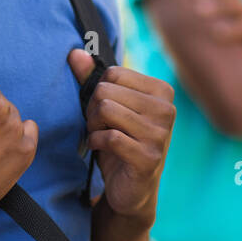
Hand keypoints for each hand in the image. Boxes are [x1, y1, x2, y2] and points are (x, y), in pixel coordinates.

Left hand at [67, 49, 174, 221]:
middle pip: (106, 91)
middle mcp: (167, 110)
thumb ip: (92, 78)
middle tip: (99, 127)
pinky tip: (100, 149)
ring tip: (100, 137)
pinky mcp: (149, 158)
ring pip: (106, 110)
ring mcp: (160, 134)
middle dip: (93, 110)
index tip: (103, 111)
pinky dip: (96, 142)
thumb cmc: (121, 141)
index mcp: (162, 91)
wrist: (132, 188)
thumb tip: (74, 52)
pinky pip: (109, 137)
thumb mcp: (108, 107)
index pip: (113, 73)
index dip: (98, 92)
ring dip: (93, 126)